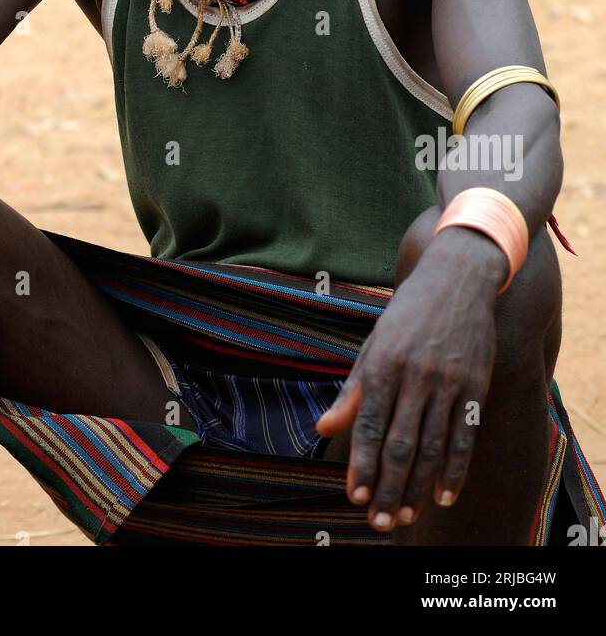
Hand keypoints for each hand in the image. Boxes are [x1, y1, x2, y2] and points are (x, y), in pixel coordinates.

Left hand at [315, 231, 504, 530]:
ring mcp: (449, 382)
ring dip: (417, 487)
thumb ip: (353, 390)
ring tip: (405, 514)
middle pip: (400, 444)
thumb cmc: (408, 314)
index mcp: (383, 362)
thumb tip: (323, 429)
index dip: (361, 464)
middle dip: (387, 487)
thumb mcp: (374, 343)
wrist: (457, 278)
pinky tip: (443, 495)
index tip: (354, 497)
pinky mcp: (476, 386)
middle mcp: (415, 375)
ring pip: (432, 446)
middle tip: (379, 522)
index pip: (368, 424)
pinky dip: (455, 470)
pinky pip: (465, 436)